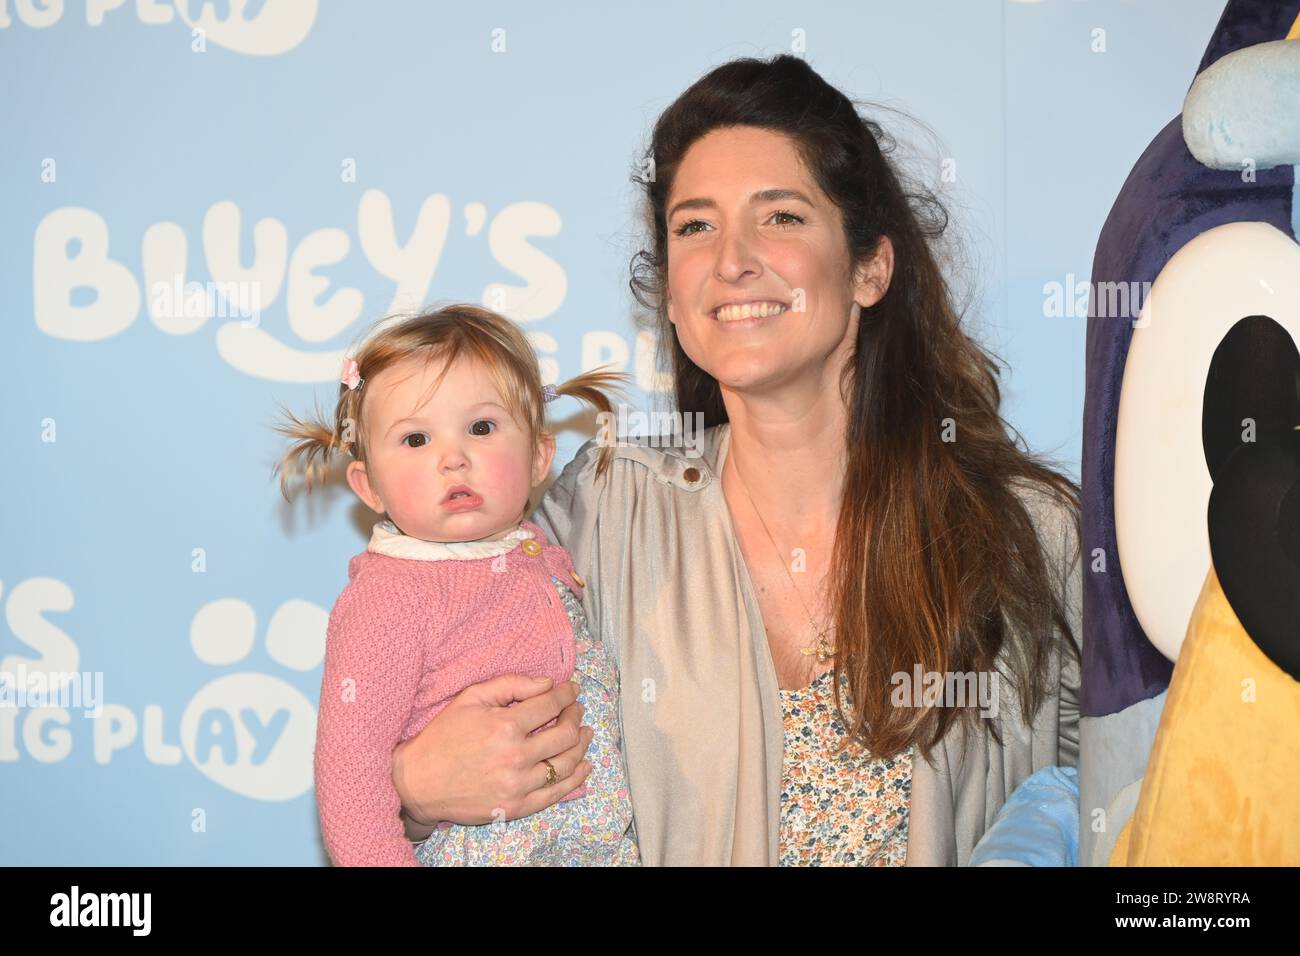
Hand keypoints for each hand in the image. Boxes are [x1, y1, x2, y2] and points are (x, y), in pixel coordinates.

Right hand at [392, 675, 594, 831]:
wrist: (418, 782)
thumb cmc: (443, 736)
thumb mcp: (471, 698)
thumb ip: (511, 685)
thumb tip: (547, 683)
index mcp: (506, 726)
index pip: (551, 705)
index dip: (566, 694)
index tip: (571, 690)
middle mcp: (517, 756)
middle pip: (566, 734)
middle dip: (576, 716)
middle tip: (577, 709)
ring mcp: (519, 785)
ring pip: (567, 763)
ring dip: (582, 745)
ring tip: (585, 733)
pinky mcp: (516, 807)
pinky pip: (556, 793)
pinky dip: (576, 778)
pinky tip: (584, 765)